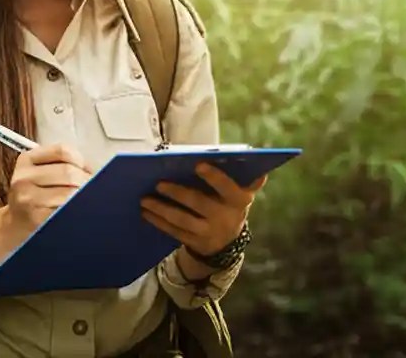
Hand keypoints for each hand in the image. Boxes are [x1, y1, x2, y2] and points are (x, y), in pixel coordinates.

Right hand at [3, 143, 91, 236]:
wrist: (15, 226)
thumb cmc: (34, 198)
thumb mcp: (39, 174)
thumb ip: (64, 165)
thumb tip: (96, 171)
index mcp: (26, 160)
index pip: (63, 151)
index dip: (81, 160)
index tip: (85, 171)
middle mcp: (24, 178)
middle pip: (68, 172)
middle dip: (86, 181)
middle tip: (93, 189)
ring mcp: (28, 199)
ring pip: (69, 193)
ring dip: (84, 197)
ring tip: (85, 201)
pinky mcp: (36, 218)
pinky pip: (66, 211)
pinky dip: (76, 210)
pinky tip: (75, 211)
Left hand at [140, 162, 265, 257]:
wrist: (228, 240)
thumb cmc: (230, 203)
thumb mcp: (242, 192)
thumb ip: (248, 180)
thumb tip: (260, 170)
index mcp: (238, 200)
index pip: (228, 188)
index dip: (214, 177)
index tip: (198, 164)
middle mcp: (224, 218)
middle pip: (199, 203)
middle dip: (178, 193)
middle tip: (159, 183)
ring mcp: (208, 232)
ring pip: (182, 220)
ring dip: (161, 209)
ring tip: (144, 199)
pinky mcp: (194, 242)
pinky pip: (174, 232)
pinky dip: (158, 221)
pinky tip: (146, 212)